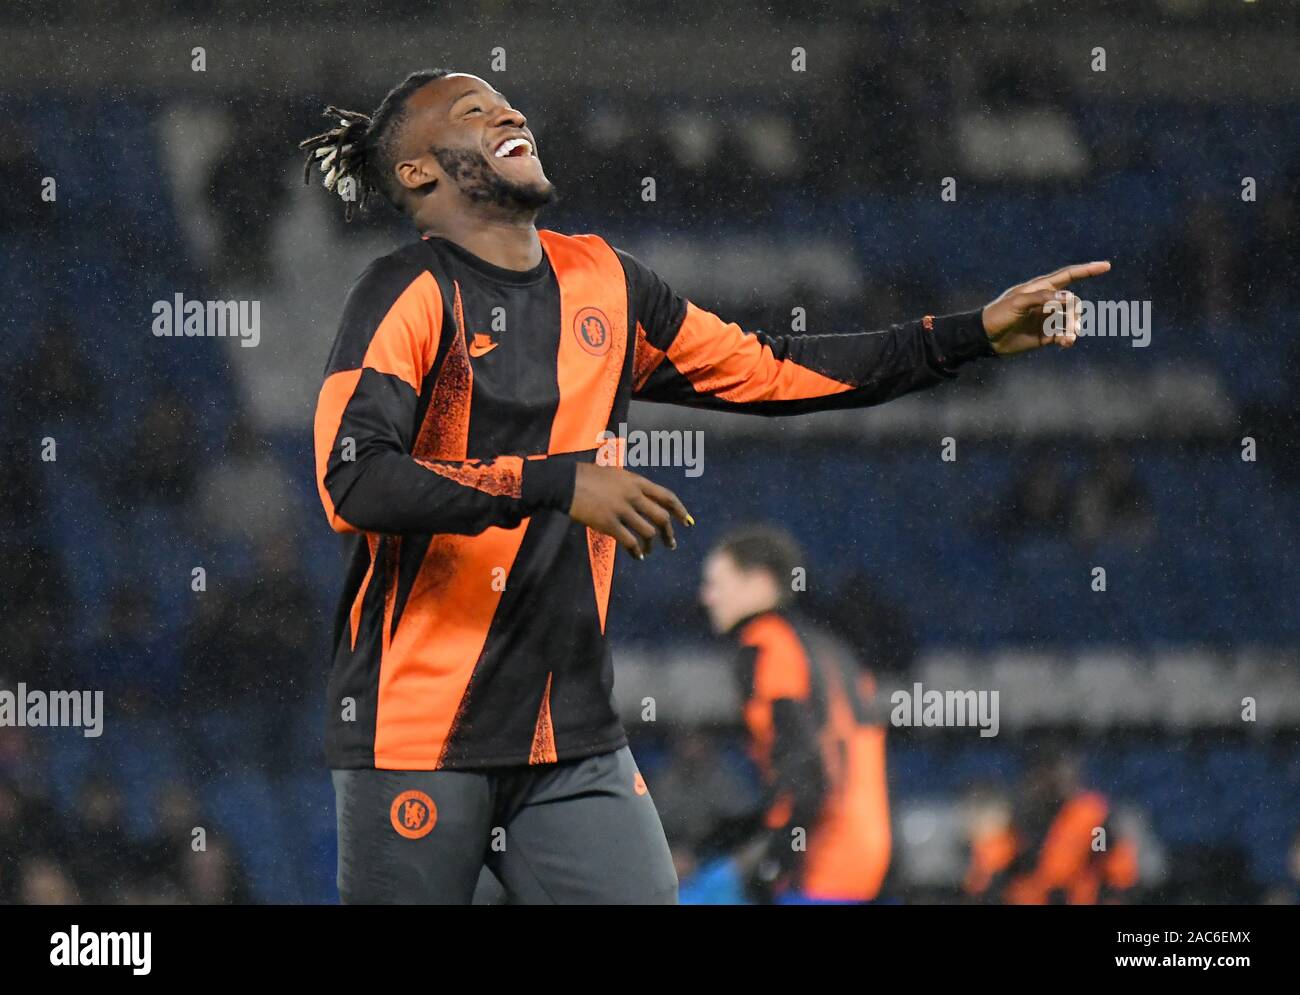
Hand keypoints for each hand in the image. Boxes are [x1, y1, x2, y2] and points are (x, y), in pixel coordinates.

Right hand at [568, 464, 692, 559]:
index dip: (680, 510)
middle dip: (669, 533)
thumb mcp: (615, 474)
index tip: (688, 522)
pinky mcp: (609, 523)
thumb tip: (644, 500)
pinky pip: (629, 542)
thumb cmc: (586, 477)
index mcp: (636, 481)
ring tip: (648, 552)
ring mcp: (622, 510)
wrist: (564, 482)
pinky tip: (637, 556)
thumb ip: (631, 486)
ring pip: (648, 532)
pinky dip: (636, 552)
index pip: (667, 496)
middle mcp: (633, 495)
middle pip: (662, 517)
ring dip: (651, 545)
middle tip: (671, 543)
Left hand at [981, 260, 1110, 355]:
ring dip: (1073, 328)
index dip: (1087, 270)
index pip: (1068, 276)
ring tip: (1068, 339)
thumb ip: (1042, 298)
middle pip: (1073, 304)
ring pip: (1071, 321)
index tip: (1106, 266)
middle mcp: (1047, 302)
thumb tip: (1068, 297)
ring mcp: (1047, 319)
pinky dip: (1067, 338)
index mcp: (1041, 288)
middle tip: (1070, 327)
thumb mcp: (1018, 303)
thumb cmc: (998, 314)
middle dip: (1075, 314)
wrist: (985, 338)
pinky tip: (1066, 343)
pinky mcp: (1045, 336)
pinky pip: (1063, 335)